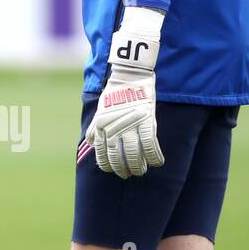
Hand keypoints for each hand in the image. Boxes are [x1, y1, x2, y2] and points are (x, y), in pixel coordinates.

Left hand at [86, 6, 165, 178]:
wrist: (129, 75)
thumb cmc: (114, 94)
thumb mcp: (100, 110)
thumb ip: (95, 128)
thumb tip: (91, 142)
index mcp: (101, 125)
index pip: (102, 153)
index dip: (107, 165)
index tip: (113, 172)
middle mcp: (113, 126)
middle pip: (117, 156)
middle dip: (123, 169)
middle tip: (129, 174)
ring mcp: (130, 123)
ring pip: (133, 153)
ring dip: (138, 166)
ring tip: (141, 171)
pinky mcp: (146, 119)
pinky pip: (150, 143)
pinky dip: (154, 156)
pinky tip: (157, 162)